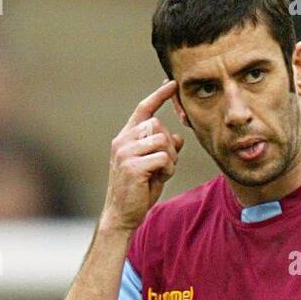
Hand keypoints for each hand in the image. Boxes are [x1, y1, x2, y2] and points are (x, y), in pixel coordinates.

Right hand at [101, 80, 184, 230]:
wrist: (122, 215)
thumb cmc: (138, 192)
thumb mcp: (154, 168)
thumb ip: (164, 150)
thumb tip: (178, 138)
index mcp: (125, 139)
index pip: (143, 110)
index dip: (159, 96)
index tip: (172, 84)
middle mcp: (123, 141)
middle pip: (157, 125)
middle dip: (169, 143)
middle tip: (167, 164)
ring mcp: (125, 152)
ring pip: (161, 140)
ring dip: (170, 158)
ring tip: (162, 172)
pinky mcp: (132, 166)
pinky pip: (163, 157)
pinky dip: (168, 168)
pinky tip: (160, 178)